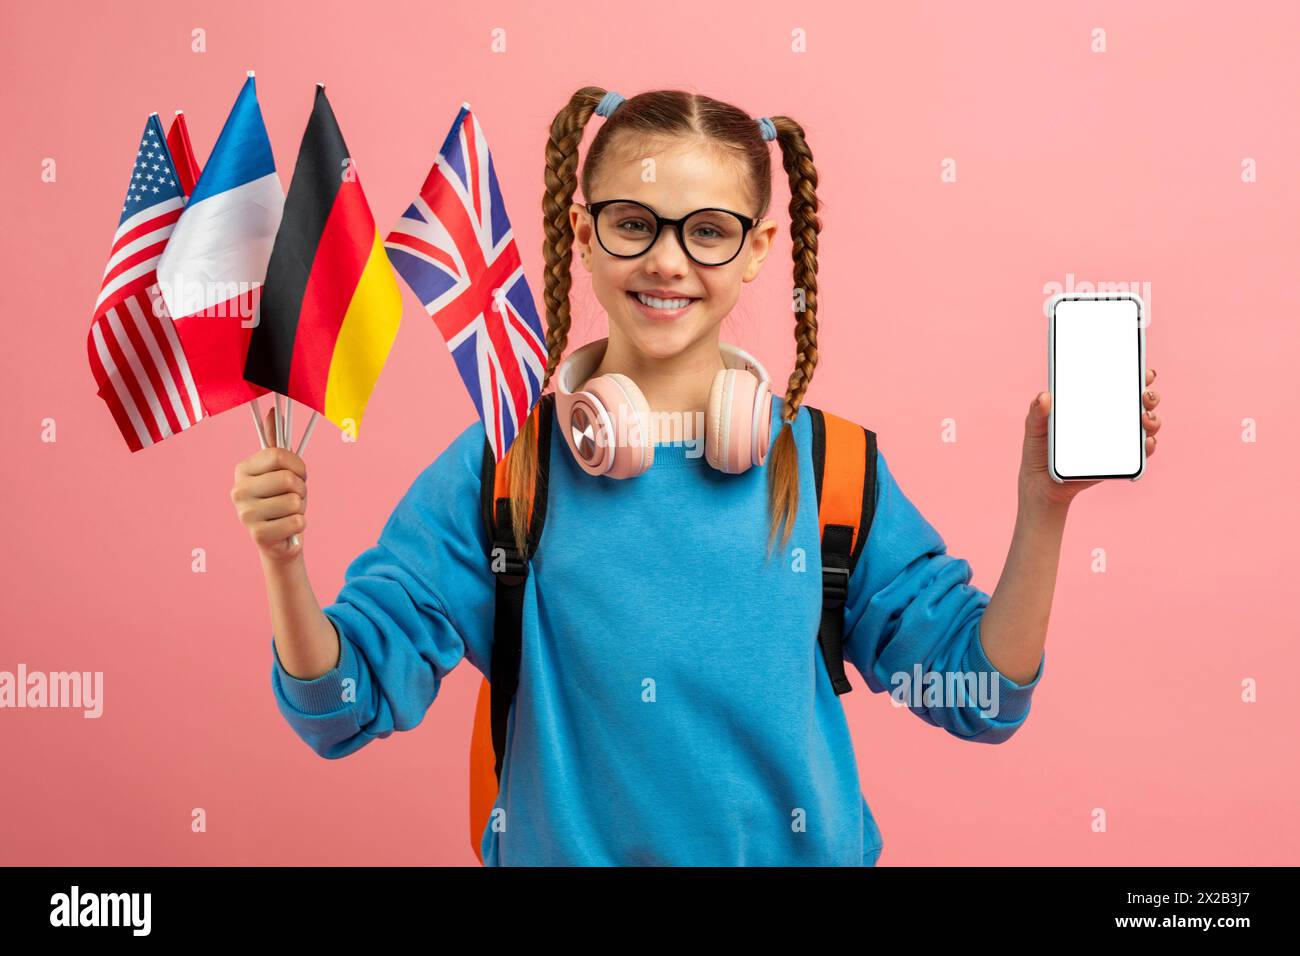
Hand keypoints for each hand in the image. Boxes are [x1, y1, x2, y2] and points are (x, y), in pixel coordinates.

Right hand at [231, 406, 308, 563]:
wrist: (280, 541)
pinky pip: (296, 521)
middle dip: (301, 490)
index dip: (298, 465)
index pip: (279, 455)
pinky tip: (287, 529)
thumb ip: (276, 443)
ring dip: (300, 509)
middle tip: (293, 498)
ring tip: (289, 513)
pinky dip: (300, 525)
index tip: (299, 474)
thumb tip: (273, 408)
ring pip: (294, 502)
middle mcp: (238, 489)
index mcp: (243, 469)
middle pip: (288, 480)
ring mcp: (244, 514)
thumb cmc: (282, 500)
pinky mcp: (256, 535)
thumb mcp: (281, 471)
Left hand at [1019, 368, 1160, 508]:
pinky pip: (1140, 453)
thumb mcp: (1035, 427)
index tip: (1144, 371)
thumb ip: (1037, 412)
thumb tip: (1043, 396)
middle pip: (1139, 402)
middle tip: (1144, 396)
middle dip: (1149, 396)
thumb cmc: (1040, 447)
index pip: (1119, 384)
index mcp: (1093, 404)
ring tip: (1144, 419)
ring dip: (1152, 420)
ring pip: (1145, 425)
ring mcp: (1117, 439)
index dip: (1136, 374)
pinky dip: (1148, 446)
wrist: (1041, 481)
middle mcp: (1110, 418)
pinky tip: (1146, 442)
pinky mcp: (1119, 460)